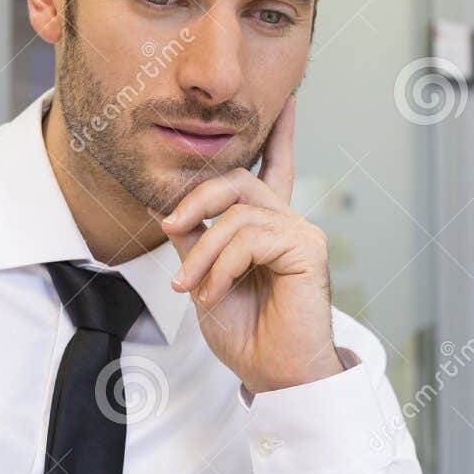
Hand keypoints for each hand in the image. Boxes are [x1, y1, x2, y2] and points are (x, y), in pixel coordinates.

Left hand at [157, 95, 345, 394]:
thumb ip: (193, 239)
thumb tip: (165, 209)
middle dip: (194, 199)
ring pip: (236, 213)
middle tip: (168, 227)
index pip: (273, 167)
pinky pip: (251, 236)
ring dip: (202, 252)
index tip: (288, 98)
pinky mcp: (308, 247)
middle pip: (235, 180)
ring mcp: (300, 232)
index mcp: (266, 226)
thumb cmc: (246, 334)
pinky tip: (215, 292)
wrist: (273, 374)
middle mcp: (286, 221)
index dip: (280, 132)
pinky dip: (222, 265)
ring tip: (189, 287)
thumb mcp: (203, 278)